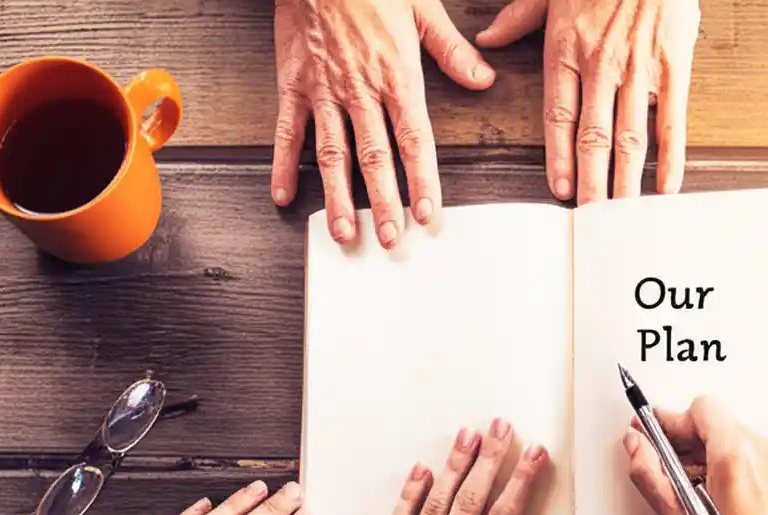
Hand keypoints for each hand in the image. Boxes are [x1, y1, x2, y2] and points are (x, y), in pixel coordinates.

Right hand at [272, 0, 496, 246]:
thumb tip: (483, 80)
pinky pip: (286, 131)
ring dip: (338, 197)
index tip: (428, 214)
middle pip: (375, 158)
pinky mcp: (292, 84)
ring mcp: (323, 91)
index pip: (414, 140)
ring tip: (343, 232)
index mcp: (397, 75)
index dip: (422, 181)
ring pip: (332, 154)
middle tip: (391, 239)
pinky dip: (283, 165)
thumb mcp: (423, 7)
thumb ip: (452, 50)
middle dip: (383, 203)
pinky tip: (283, 195)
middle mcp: (360, 90)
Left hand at [477, 0, 700, 203]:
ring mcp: (640, 67)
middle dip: (592, 183)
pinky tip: (666, 186)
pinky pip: (671, 119)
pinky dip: (670, 157)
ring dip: (625, 181)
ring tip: (621, 214)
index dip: (559, 158)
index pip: (558, 117)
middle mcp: (601, 64)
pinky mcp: (675, 63)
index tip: (560, 189)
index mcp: (567, 48)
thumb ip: (518, 18)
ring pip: (630, 136)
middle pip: (594, 137)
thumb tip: (486, 42)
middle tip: (590, 220)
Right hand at [622, 397, 767, 514]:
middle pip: (715, 421)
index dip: (671, 420)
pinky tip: (714, 493)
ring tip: (691, 485)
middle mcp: (760, 451)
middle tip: (666, 462)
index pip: (699, 408)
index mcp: (734, 455)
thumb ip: (649, 474)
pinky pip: (749, 453)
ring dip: (706, 452)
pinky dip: (727, 463)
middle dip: (686, 437)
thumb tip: (636, 446)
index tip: (653, 432)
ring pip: (731, 436)